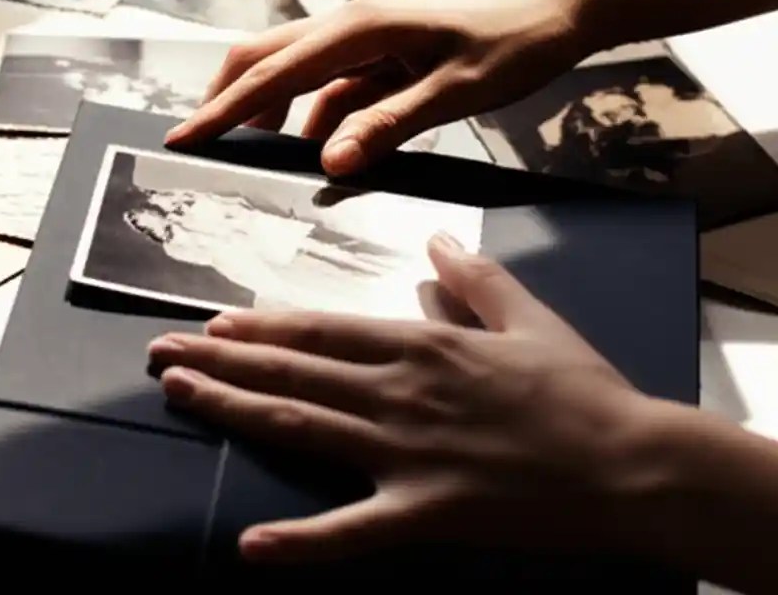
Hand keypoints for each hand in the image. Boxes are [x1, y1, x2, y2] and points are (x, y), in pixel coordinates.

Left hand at [147, 232, 668, 562]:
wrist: (631, 464)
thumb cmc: (581, 391)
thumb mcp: (528, 316)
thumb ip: (472, 278)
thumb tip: (432, 244)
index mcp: (421, 344)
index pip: (319, 329)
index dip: (259, 326)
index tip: (212, 322)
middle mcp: (398, 390)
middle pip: (290, 370)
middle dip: (219, 359)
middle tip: (160, 353)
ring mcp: (405, 452)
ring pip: (300, 425)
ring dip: (232, 409)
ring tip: (179, 395)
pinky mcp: (424, 511)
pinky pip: (352, 531)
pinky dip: (301, 542)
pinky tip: (250, 546)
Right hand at [163, 0, 596, 175]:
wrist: (562, 9)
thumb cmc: (516, 44)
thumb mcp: (455, 92)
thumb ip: (388, 125)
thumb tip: (327, 163)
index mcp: (359, 30)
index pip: (272, 73)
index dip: (223, 109)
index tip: (182, 138)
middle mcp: (351, 27)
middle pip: (264, 58)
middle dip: (226, 100)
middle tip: (196, 144)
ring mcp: (366, 39)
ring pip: (295, 73)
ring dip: (271, 112)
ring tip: (253, 157)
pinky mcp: (384, 54)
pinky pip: (335, 87)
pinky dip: (318, 118)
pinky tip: (323, 151)